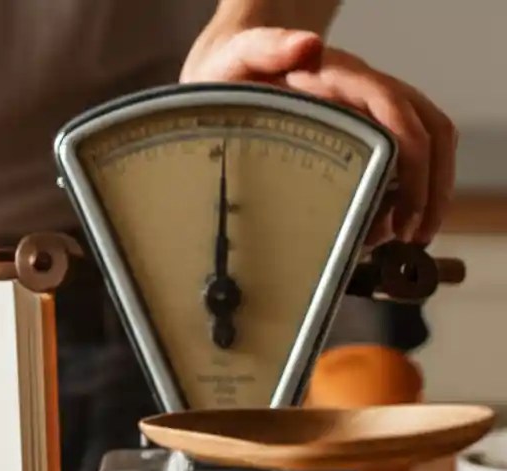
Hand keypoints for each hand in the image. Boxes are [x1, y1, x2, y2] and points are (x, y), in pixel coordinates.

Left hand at [181, 27, 456, 245]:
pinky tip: (383, 230)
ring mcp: (365, 115)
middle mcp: (364, 95)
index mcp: (340, 77)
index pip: (394, 109)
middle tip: (412, 236)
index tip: (405, 203)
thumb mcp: (239, 57)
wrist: (227, 73)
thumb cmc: (231, 71)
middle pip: (426, 131)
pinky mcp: (358, 136)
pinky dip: (404, 196)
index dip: (410, 155)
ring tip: (405, 238)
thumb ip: (266, 47)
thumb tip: (308, 45)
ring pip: (423, 148)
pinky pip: (400, 161)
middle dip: (429, 186)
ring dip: (425, 194)